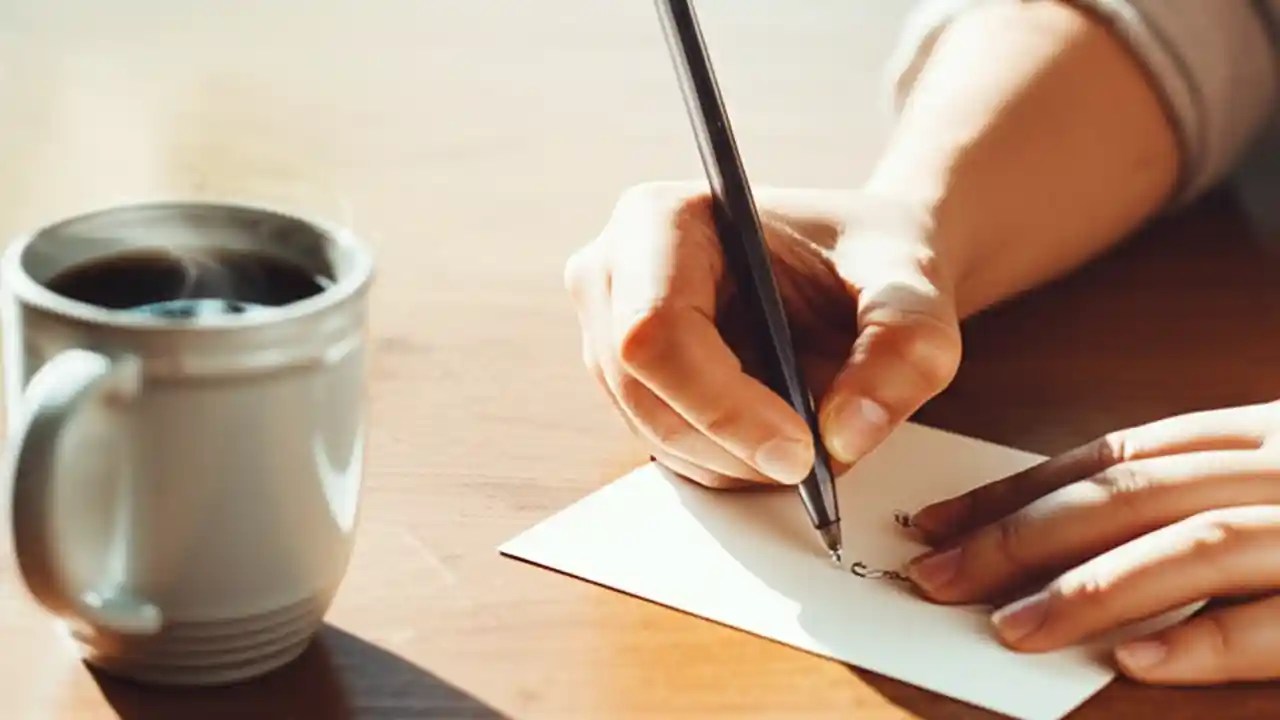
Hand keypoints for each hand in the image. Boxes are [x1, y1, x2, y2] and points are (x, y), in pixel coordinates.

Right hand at [565, 181, 960, 487]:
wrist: (858, 268)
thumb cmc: (870, 257)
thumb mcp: (913, 290)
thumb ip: (900, 351)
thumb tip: (844, 436)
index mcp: (662, 219)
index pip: (657, 328)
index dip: (721, 404)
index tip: (800, 450)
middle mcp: (613, 272)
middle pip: (643, 392)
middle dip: (733, 446)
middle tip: (816, 463)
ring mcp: (608, 331)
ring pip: (652, 432)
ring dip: (735, 461)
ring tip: (810, 437)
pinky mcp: (628, 382)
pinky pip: (665, 447)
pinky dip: (726, 463)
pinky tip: (778, 435)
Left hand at [906, 402, 1279, 684]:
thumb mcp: (1272, 481)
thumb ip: (1191, 496)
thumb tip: (1065, 536)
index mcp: (1258, 434)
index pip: (1113, 459)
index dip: (1015, 491)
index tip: (935, 524)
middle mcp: (1279, 468)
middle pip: (1129, 495)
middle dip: (1020, 536)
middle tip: (937, 577)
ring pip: (1190, 546)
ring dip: (1088, 589)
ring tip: (1008, 628)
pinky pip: (1274, 623)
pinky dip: (1200, 641)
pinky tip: (1131, 661)